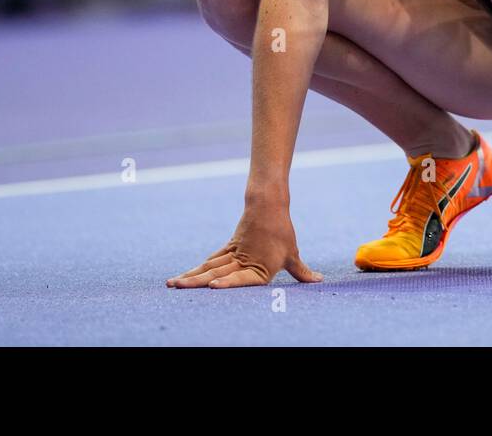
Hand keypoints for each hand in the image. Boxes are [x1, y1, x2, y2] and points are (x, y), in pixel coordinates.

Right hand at [167, 200, 321, 288]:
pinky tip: (186, 276)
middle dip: (195, 281)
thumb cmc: (282, 232)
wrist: (268, 204)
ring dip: (191, 275)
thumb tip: (318, 280)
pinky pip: (212, 260)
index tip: (212, 285)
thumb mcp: (292, 254)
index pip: (241, 278)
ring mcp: (232, 254)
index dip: (227, 283)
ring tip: (173, 283)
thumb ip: (301, 271)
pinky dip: (199, 268)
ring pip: (209, 266)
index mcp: (259, 267)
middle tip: (177, 286)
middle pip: (215, 272)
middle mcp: (242, 262)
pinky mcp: (228, 247)